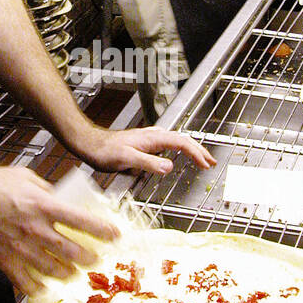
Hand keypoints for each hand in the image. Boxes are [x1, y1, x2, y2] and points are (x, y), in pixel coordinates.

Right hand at [0, 164, 120, 297]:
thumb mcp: (24, 176)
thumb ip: (46, 189)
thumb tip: (61, 197)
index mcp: (43, 205)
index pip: (82, 221)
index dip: (103, 230)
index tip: (114, 236)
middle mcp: (35, 229)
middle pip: (72, 251)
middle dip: (89, 258)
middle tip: (95, 260)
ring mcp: (20, 247)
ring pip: (53, 269)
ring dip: (67, 274)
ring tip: (73, 273)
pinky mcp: (4, 260)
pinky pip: (25, 281)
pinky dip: (37, 287)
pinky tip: (44, 287)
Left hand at [75, 125, 216, 176]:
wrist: (91, 144)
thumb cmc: (105, 151)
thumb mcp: (127, 159)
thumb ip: (149, 163)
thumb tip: (169, 167)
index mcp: (153, 138)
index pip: (182, 143)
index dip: (196, 153)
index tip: (206, 164)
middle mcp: (154, 135)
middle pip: (183, 140)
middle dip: (199, 150)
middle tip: (211, 162)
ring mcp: (150, 138)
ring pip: (178, 140)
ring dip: (191, 149)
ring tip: (201, 159)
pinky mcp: (145, 143)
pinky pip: (169, 144)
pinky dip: (180, 149)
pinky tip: (179, 156)